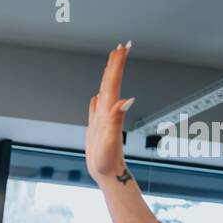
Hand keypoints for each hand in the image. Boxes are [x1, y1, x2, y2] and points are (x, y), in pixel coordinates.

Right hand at [85, 42, 135, 183]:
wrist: (108, 175)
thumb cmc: (108, 161)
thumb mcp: (110, 139)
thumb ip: (117, 118)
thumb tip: (126, 100)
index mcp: (109, 112)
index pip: (114, 82)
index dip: (118, 64)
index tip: (122, 48)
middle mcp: (107, 112)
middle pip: (111, 83)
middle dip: (116, 64)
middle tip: (120, 47)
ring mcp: (102, 119)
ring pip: (105, 92)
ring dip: (108, 77)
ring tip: (111, 64)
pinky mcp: (97, 128)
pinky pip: (96, 108)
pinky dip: (97, 98)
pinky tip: (97, 96)